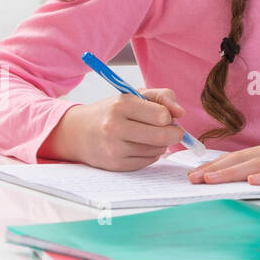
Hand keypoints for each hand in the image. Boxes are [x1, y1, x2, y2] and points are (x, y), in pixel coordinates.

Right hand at [44, 88, 185, 170]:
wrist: (79, 132)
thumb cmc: (113, 111)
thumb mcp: (135, 95)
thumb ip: (163, 97)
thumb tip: (181, 113)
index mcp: (122, 105)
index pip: (162, 115)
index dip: (170, 116)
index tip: (166, 116)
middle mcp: (115, 127)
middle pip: (162, 136)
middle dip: (174, 133)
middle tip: (173, 130)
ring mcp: (114, 149)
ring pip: (158, 150)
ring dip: (162, 144)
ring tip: (150, 135)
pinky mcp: (116, 165)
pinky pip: (148, 161)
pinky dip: (151, 154)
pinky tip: (141, 146)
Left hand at [187, 126, 259, 186]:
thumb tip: (247, 175)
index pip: (239, 157)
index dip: (216, 165)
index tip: (194, 173)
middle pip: (242, 160)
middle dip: (215, 169)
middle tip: (193, 178)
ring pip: (258, 164)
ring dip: (232, 171)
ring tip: (212, 179)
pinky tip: (254, 180)